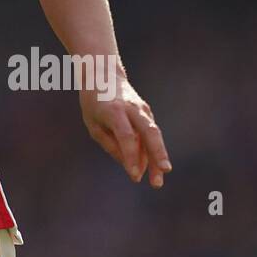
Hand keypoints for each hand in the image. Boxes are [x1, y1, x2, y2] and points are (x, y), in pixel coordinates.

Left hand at [78, 61, 171, 187]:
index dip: (131, 156)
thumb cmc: (93, 103)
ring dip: (158, 158)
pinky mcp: (147, 114)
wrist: (103, 75)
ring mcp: (143, 110)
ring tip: (158, 181)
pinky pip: (150, 135)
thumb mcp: (93, 124)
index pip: (126, 136)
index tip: (134, 176)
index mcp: (114, 110)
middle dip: (158, 153)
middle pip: (150, 131)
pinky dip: (151, 152)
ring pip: (155, 135)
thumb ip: (110, 144)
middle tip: (163, 173)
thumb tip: (131, 166)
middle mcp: (132, 109)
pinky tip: (150, 170)